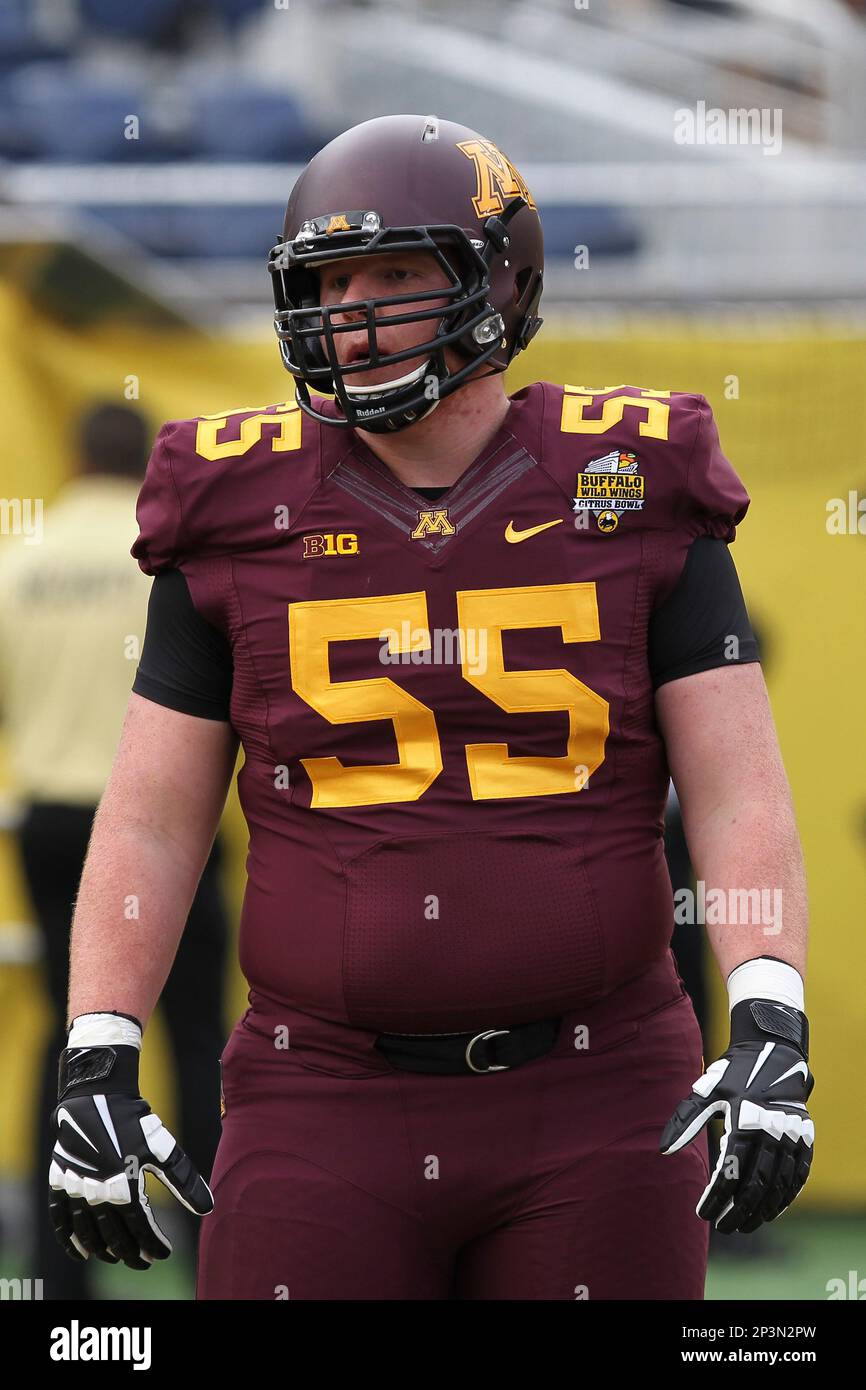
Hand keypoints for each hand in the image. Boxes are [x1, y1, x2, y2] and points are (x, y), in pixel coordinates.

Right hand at [49, 1014, 213, 1268]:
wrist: (96, 1094)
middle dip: (130, 1254)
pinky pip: (60, 1218)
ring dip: (102, 1250)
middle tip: (143, 1262)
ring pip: (88, 1232)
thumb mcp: (164, 1149)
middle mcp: (97, 1192)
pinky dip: (68, 1239)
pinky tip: (80, 1252)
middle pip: (114, 1236)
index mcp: (125, 1186)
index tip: (163, 1253)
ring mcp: (75, 1187)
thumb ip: (185, 1181)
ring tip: (115, 1258)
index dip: (152, 1245)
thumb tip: (207, 1208)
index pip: (140, 1229)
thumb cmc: (134, 1120)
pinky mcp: (60, 1180)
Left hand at [660, 997, 813, 1233]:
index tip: (703, 1213)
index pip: (729, 1172)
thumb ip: (685, 1121)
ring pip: (778, 1186)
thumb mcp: (707, 1091)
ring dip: (762, 1210)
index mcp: (744, 1120)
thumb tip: (663, 1151)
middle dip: (738, 1211)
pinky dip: (786, 1197)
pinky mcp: (805, 1137)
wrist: (774, 1049)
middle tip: (723, 1226)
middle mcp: (771, 1131)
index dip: (716, 1198)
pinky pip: (798, 1175)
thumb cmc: (733, 1071)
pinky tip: (772, 1210)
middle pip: (755, 1186)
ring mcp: (792, 1136)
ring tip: (745, 1224)